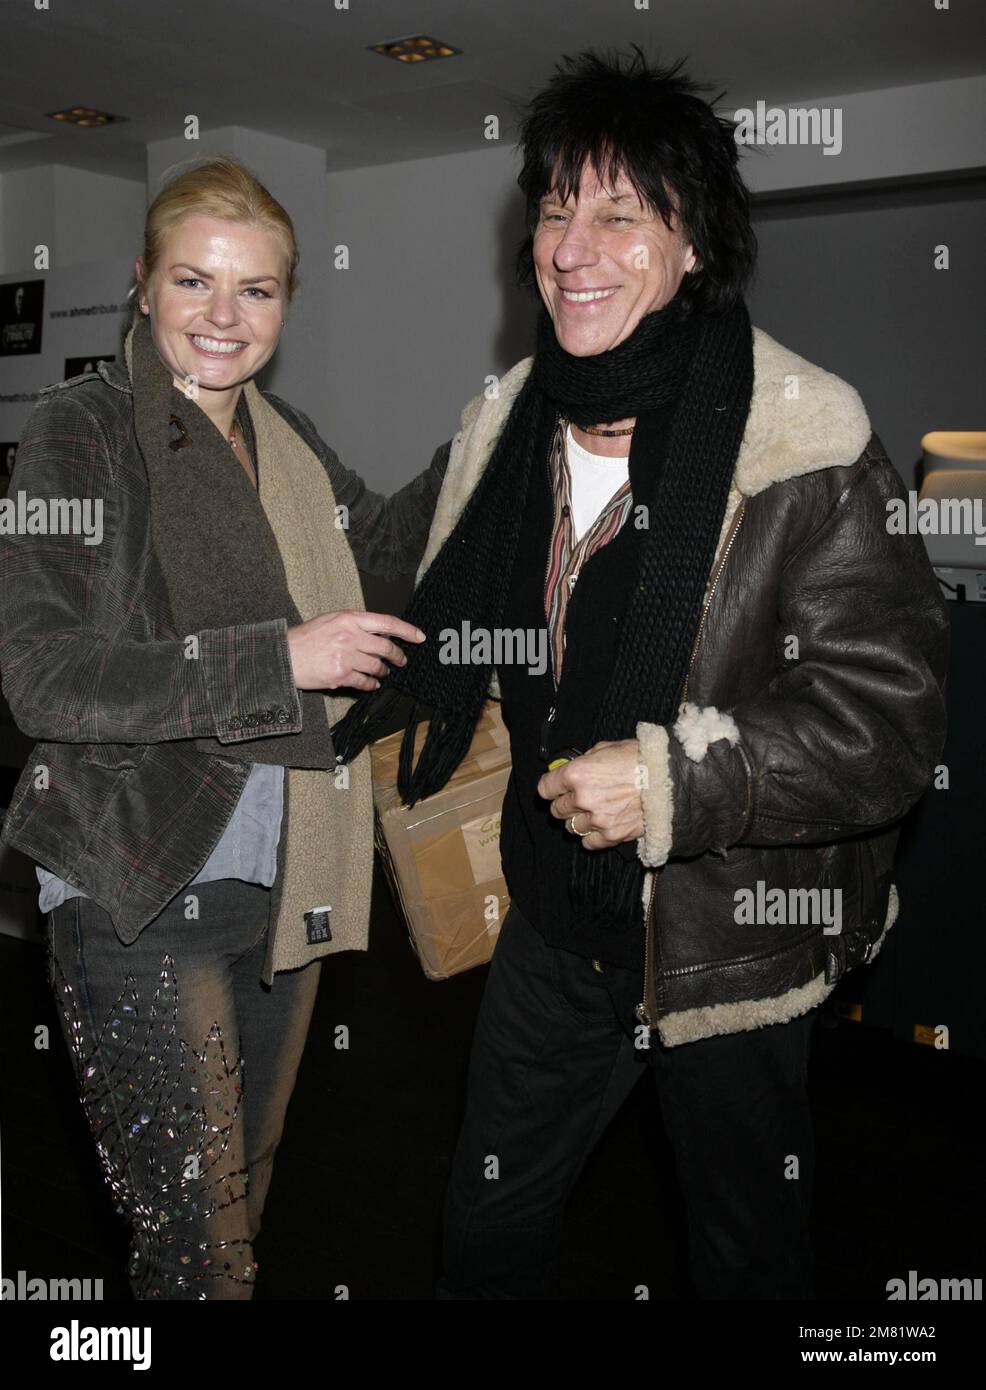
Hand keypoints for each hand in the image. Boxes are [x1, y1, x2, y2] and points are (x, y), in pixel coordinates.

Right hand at [287, 610, 424, 691]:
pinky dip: (371, 684)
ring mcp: (346, 656)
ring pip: (377, 666)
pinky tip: (371, 684)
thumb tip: (381, 632)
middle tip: (401, 661)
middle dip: (398, 656)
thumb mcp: (331, 621)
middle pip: (386, 647)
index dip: (407, 630)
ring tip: (382, 672)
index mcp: (349, 618)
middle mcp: (350, 635)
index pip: (386, 622)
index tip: (420, 637)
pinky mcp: (340, 675)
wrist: (283, 656)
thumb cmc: (306, 638)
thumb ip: (355, 625)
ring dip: (383, 671)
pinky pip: (365, 682)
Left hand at [536, 738, 644, 849]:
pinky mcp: (612, 835)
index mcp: (578, 774)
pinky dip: (592, 836)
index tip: (554, 789)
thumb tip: (574, 767)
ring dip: (579, 821)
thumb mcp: (607, 748)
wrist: (671, 779)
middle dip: (565, 804)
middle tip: (577, 799)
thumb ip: (586, 761)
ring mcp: (597, 819)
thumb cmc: (641, 759)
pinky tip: (600, 826)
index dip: (550, 788)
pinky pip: (589, 843)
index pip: (545, 788)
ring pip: (571, 828)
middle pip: (557, 810)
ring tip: (592, 812)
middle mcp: (583, 798)